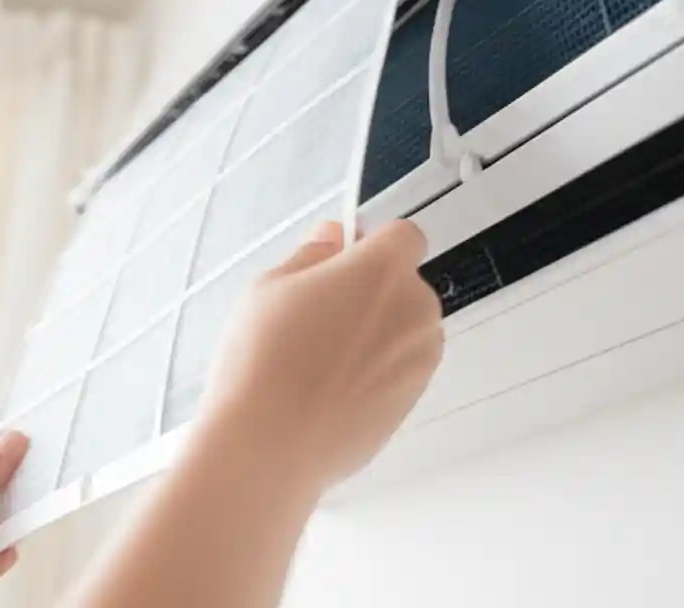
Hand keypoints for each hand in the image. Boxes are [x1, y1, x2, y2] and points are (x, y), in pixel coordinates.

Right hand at [201, 219, 442, 491]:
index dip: (372, 245)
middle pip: (404, 286)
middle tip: (316, 314)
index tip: (340, 259)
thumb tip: (333, 237)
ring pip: (403, 330)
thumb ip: (311, 254)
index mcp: (383, 270)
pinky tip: (327, 389)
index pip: (405, 237)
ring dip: (374, 333)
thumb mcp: (269, 287)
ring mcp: (419, 361)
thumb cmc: (264, 361)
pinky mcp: (412, 403)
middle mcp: (414, 311)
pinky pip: (397, 370)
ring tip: (317, 358)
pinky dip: (373, 372)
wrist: (269, 446)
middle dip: (371, 292)